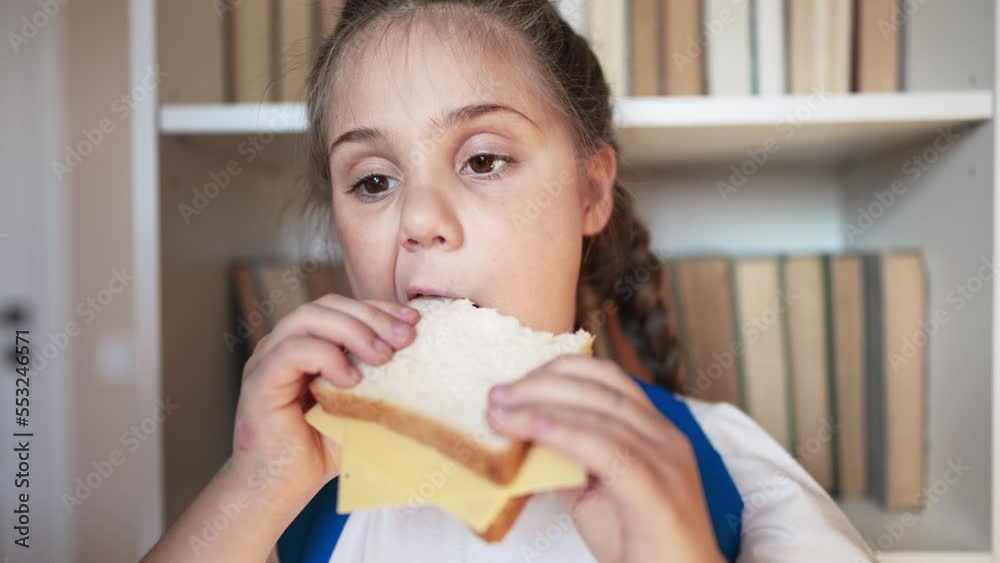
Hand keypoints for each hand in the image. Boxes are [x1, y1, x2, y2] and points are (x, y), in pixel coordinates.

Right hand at [230, 294, 419, 502]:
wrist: (282, 491)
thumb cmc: (321, 450)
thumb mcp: (361, 407)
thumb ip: (379, 380)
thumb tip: (423, 359)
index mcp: (306, 344)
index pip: (342, 307)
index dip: (378, 308)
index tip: (413, 320)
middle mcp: (283, 345)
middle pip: (327, 305)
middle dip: (371, 316)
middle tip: (405, 339)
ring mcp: (266, 360)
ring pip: (307, 318)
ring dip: (352, 332)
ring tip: (383, 358)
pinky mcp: (258, 382)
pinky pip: (291, 352)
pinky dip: (326, 357)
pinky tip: (351, 381)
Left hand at [487, 355, 723, 562]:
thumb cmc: (638, 544)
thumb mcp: (592, 492)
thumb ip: (565, 459)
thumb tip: (520, 433)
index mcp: (654, 430)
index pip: (607, 377)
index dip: (558, 370)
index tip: (516, 383)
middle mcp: (664, 436)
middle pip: (598, 388)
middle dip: (539, 385)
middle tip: (496, 395)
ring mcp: (664, 461)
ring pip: (599, 413)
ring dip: (540, 407)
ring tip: (500, 413)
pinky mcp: (656, 491)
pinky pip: (606, 450)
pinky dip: (565, 434)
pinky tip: (533, 429)